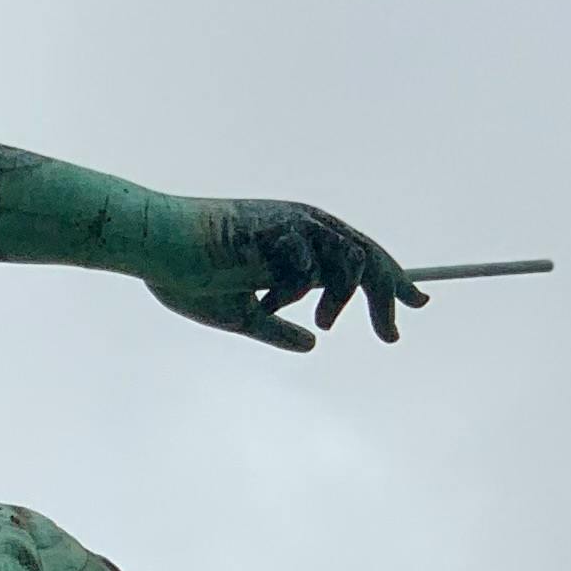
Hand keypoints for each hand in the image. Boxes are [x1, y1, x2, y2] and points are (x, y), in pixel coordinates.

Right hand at [150, 198, 424, 350]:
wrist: (152, 245)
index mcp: (296, 243)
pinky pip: (309, 268)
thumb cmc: (187, 272)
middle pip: (369, 257)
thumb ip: (276, 329)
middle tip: (391, 334)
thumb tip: (313, 345)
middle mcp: (302, 228)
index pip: (359, 256)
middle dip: (388, 296)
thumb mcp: (240, 315)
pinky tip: (267, 300)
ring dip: (343, 299)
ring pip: (350, 261)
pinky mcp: (277, 226)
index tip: (417, 303)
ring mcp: (292, 225)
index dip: (392, 279)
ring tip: (322, 323)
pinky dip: (295, 291)